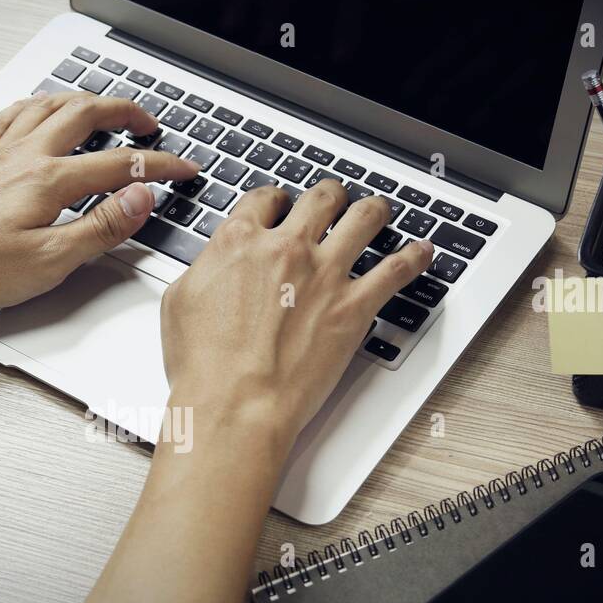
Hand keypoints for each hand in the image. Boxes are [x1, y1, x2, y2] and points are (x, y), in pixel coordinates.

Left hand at [0, 92, 199, 318]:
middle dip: (125, 112)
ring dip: (83, 100)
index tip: (185, 169)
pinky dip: (35, 105)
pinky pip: (10, 115)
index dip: (161, 166)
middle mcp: (25, 156)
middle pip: (86, 114)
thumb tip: (142, 199)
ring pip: (49, 105)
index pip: (122, 164)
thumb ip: (101, 228)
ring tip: (103, 108)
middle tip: (150, 122)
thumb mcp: (50, 262)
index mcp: (49, 181)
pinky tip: (37, 110)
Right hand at [160, 182, 432, 452]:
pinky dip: (414, 256)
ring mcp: (325, 274)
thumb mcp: (180, 303)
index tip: (281, 207)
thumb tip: (213, 264)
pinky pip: (396, 269)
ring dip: (373, 210)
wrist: (234, 405)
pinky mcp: (353, 307)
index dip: (276, 199)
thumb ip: (204, 270)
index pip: (264, 199)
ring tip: (377, 212)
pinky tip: (422, 252)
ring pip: (363, 218)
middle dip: (328, 197)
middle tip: (332, 203)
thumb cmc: (204, 367)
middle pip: (319, 199)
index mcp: (239, 243)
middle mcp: (285, 248)